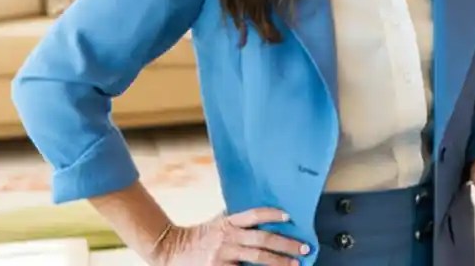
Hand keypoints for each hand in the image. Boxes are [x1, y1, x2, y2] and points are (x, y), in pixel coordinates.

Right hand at [150, 207, 309, 265]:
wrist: (170, 250)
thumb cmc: (200, 236)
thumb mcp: (218, 223)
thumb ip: (237, 221)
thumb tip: (266, 216)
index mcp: (228, 223)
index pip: (253, 215)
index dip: (271, 214)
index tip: (289, 215)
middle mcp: (226, 238)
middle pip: (261, 240)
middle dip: (286, 245)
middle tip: (304, 248)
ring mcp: (222, 256)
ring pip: (255, 258)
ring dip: (278, 262)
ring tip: (295, 264)